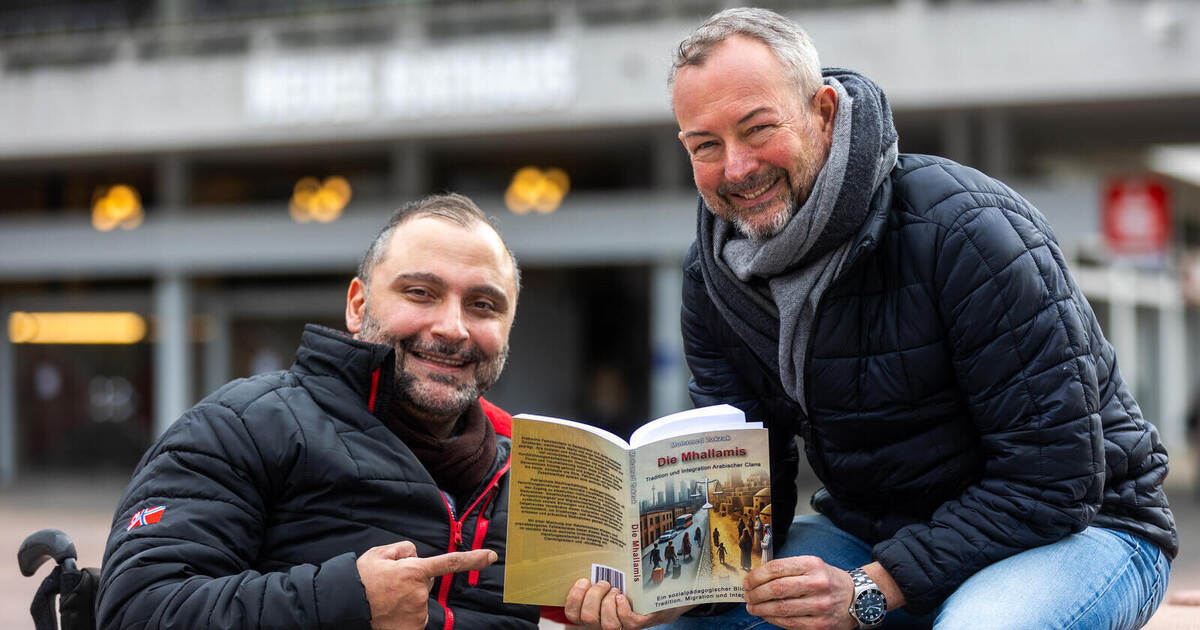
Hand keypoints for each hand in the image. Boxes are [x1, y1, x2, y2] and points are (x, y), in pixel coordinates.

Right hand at [356, 540, 496, 629]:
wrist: (344, 605)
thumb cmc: (361, 579)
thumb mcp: (380, 553)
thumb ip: (404, 550)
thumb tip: (416, 556)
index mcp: (415, 570)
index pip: (451, 563)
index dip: (474, 559)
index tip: (491, 556)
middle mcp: (420, 593)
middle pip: (425, 584)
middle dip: (413, 582)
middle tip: (390, 585)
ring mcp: (417, 613)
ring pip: (419, 601)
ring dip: (407, 600)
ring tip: (386, 599)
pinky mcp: (412, 629)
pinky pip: (415, 618)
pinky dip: (404, 615)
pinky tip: (389, 612)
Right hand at [564, 578, 692, 629]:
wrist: (657, 594)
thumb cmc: (628, 584)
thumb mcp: (610, 577)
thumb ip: (596, 571)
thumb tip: (583, 547)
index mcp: (592, 612)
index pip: (572, 614)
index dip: (574, 598)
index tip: (583, 580)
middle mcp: (603, 623)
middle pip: (587, 618)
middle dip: (594, 596)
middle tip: (604, 583)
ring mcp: (621, 626)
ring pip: (607, 624)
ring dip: (609, 603)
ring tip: (616, 589)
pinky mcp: (637, 624)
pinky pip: (626, 621)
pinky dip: (623, 607)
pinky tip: (624, 597)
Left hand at [743, 556, 855, 629]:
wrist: (857, 598)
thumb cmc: (828, 580)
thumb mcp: (813, 565)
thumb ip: (788, 569)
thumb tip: (758, 578)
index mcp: (812, 565)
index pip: (776, 568)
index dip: (756, 576)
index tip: (747, 581)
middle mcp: (817, 583)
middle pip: (776, 589)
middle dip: (755, 593)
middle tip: (747, 595)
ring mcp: (819, 605)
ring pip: (781, 608)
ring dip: (761, 609)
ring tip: (752, 607)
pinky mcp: (820, 624)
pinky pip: (790, 624)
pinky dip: (773, 620)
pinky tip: (766, 616)